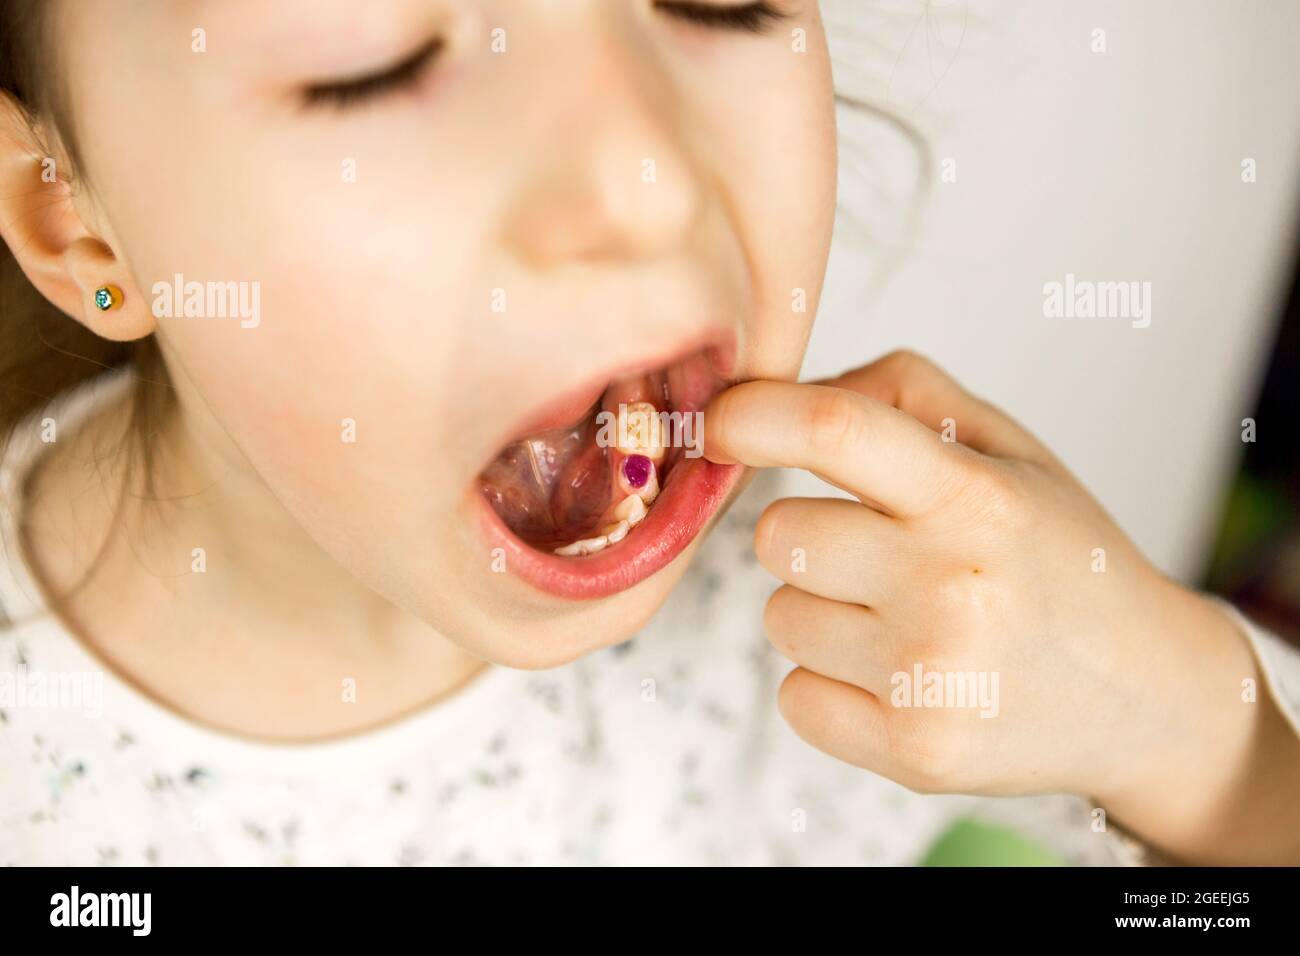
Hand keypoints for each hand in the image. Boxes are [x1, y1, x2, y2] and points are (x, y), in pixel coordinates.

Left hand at [704, 350, 1299, 862]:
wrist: (1144, 692)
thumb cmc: (1058, 555)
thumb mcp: (1007, 448)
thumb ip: (898, 393)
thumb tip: (781, 397)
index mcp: (976, 497)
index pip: (835, 430)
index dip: (754, 416)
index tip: (719, 424)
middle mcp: (951, 586)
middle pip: (778, 536)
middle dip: (805, 535)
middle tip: (873, 552)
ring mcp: (929, 678)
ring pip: (779, 618)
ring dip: (820, 612)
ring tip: (904, 618)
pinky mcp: (912, 751)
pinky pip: (795, 696)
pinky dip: (830, 684)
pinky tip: (897, 675)